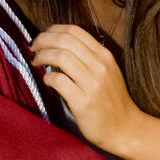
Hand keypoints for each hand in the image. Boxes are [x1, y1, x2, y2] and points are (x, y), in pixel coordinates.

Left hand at [30, 24, 142, 153]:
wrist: (125, 128)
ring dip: (42, 56)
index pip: (75, 31)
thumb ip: (88, 58)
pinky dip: (48, 77)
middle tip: (33, 48)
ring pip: (61, 57)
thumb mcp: (107, 71)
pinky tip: (46, 80)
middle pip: (64, 41)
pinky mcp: (83, 102)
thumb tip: (59, 46)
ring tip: (36, 62)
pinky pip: (59, 81)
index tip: (43, 37)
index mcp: (104, 55)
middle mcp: (99, 66)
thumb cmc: (112, 101)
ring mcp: (92, 84)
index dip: (54, 30)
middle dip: (43, 40)